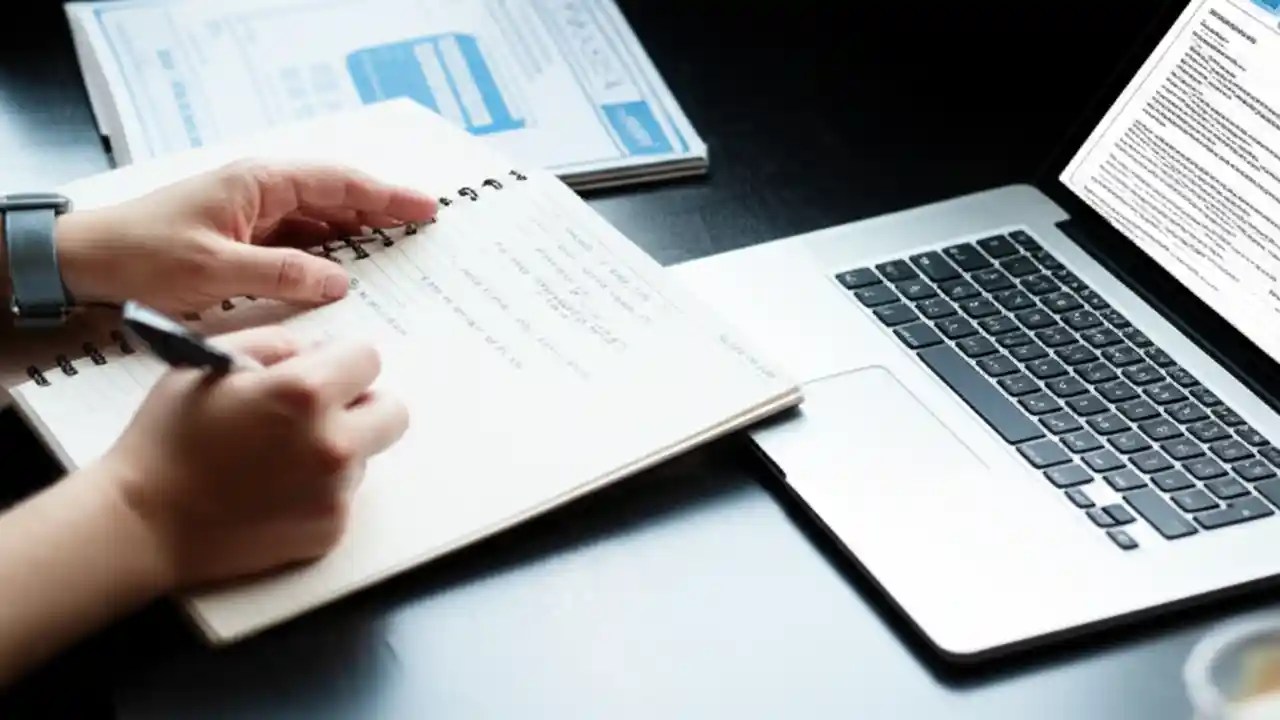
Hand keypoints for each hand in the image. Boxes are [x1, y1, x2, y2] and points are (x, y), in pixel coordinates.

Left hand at [54, 160, 436, 314]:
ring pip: (319, 216)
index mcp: (259, 184)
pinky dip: (328, 248)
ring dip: (357, 228)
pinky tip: (348, 264)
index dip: (386, 196)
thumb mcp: (218, 271)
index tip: (425, 208)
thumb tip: (340, 279)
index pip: (339, 183)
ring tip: (398, 242)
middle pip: (336, 194)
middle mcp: (260, 191)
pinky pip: (299, 239)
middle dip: (381, 207)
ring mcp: (252, 213)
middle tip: (424, 223)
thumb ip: (284, 274)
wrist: (88, 262)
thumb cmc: (144, 257)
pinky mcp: (243, 237)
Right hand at [99, 324, 408, 589]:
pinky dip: (321, 488)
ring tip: (279, 457)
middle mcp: (332, 442)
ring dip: (339, 448)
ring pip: (366, 454)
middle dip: (362, 404)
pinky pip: (345, 494)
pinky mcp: (330, 529)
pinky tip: (274, 489)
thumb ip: (277, 344)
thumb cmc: (169, 437)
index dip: (342, 361)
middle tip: (320, 413)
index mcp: (305, 392)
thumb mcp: (211, 362)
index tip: (322, 372)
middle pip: (392, 410)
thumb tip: (320, 350)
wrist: (144, 522)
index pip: (369, 358)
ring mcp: (335, 491)